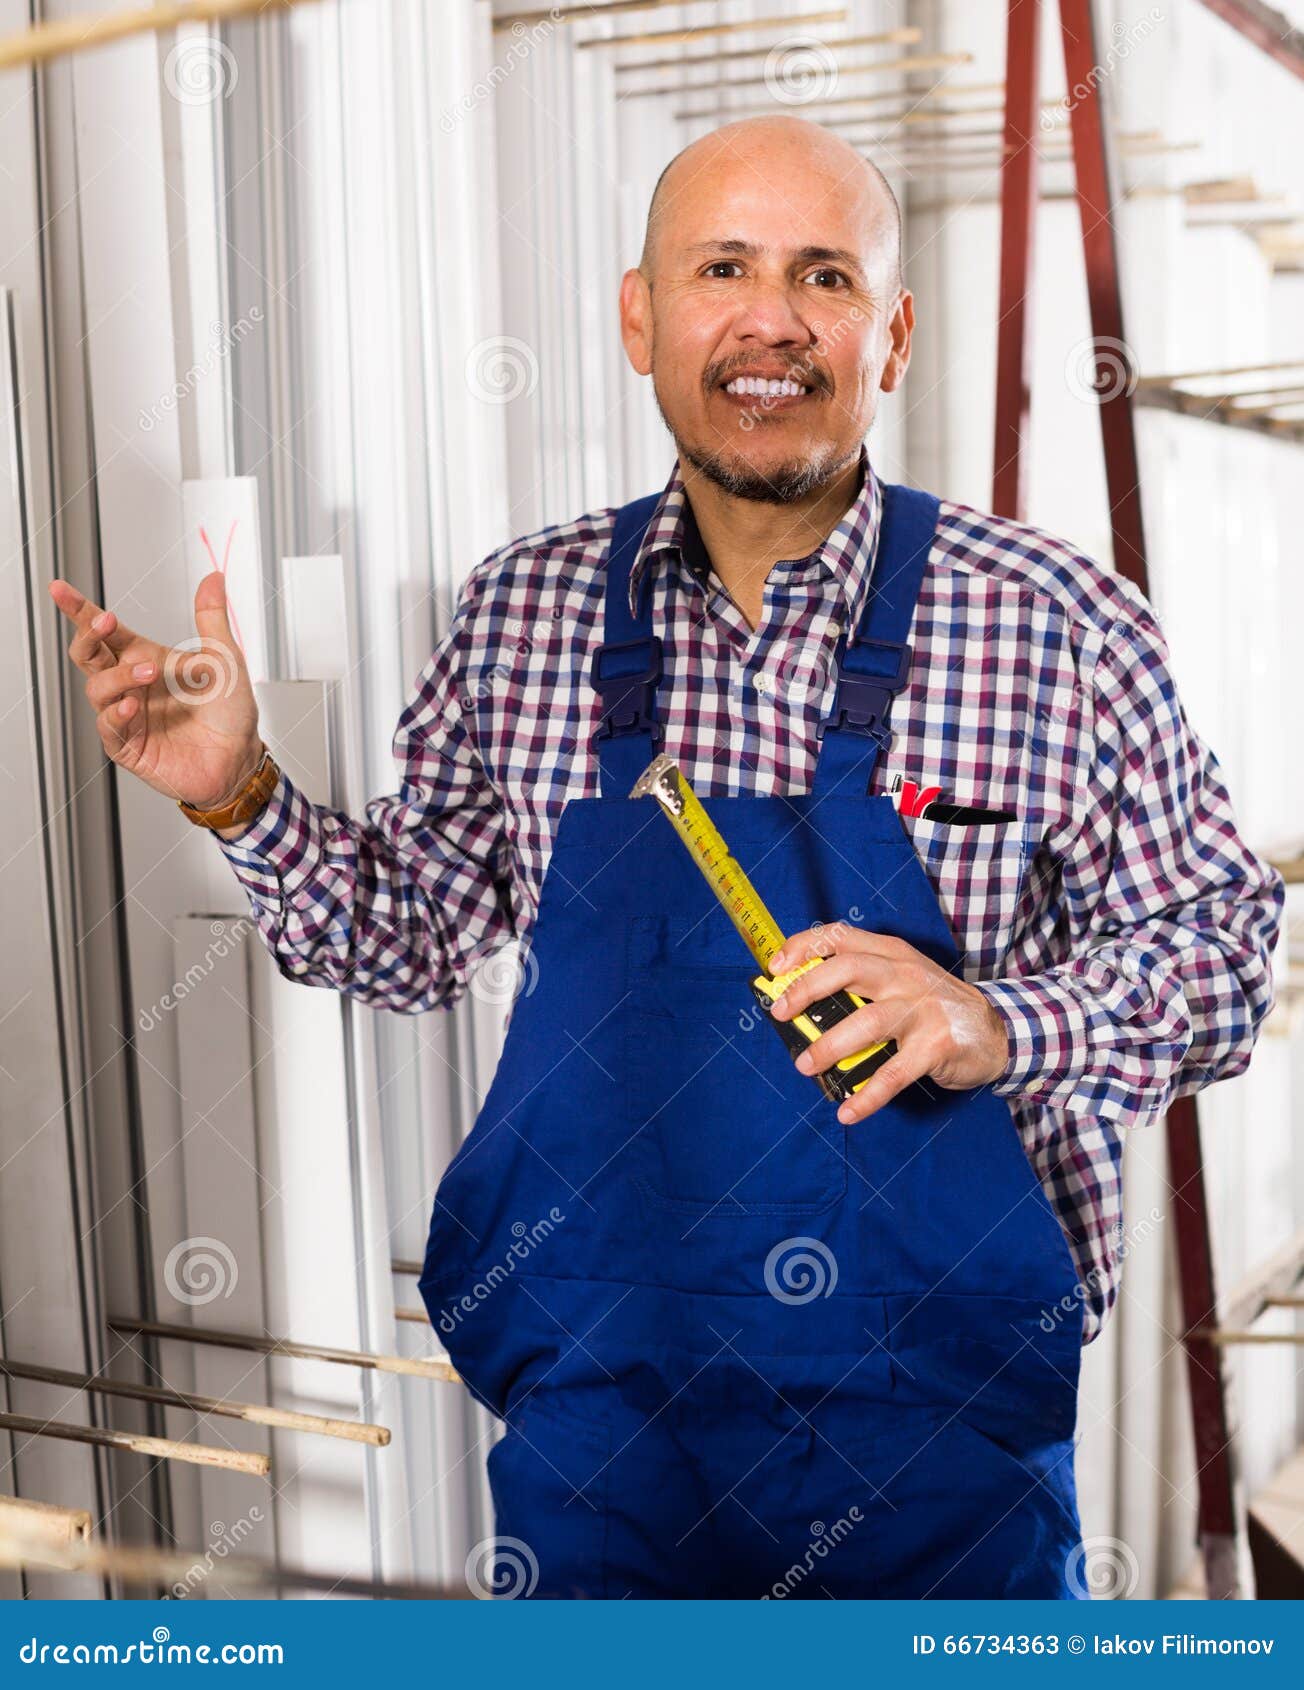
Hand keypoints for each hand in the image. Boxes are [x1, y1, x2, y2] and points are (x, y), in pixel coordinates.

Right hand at [49, 571, 262, 809]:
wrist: (241, 758)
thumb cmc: (230, 713)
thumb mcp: (224, 659)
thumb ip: (211, 619)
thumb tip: (214, 577)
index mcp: (145, 660)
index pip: (105, 632)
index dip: (80, 610)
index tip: (61, 589)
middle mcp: (131, 686)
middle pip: (88, 655)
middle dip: (89, 635)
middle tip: (106, 622)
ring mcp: (127, 717)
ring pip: (98, 689)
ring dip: (118, 677)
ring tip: (149, 671)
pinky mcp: (130, 747)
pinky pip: (110, 728)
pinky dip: (116, 715)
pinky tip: (131, 706)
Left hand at [768, 925, 1010, 1122]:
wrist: (999, 1031)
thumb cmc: (934, 1006)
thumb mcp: (902, 979)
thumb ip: (860, 984)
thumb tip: (799, 1004)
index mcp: (891, 953)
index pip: (841, 936)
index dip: (804, 946)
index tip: (774, 966)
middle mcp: (905, 974)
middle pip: (849, 969)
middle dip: (807, 989)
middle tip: (781, 1012)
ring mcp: (922, 1009)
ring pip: (867, 1021)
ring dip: (830, 1046)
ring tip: (805, 1066)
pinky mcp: (937, 1045)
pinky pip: (894, 1074)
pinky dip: (867, 1096)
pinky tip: (848, 1110)